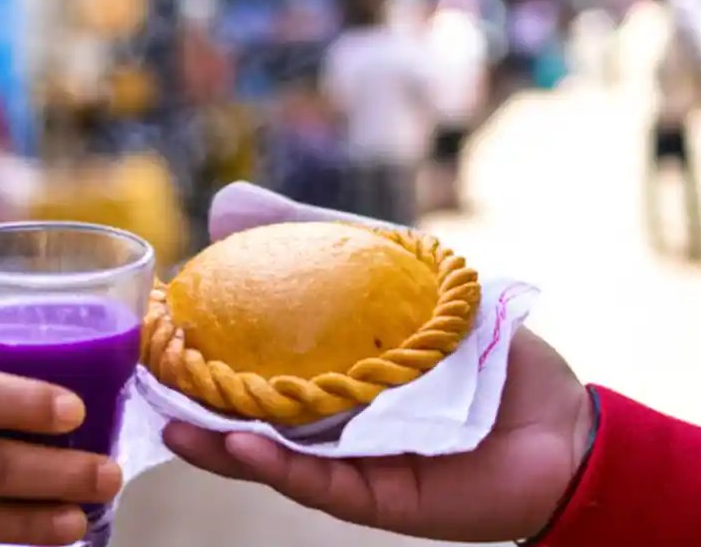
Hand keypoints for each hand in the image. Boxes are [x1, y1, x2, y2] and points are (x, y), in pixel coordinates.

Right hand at [162, 182, 594, 542]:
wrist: (560, 423)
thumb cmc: (485, 350)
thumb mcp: (404, 274)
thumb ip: (325, 237)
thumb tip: (226, 200)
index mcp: (326, 370)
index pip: (248, 358)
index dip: (199, 344)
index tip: (152, 321)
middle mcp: (325, 420)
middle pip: (243, 410)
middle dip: (190, 396)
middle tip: (140, 370)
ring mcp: (344, 463)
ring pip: (266, 453)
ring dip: (214, 438)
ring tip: (168, 416)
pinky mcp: (371, 498)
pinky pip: (314, 482)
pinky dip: (273, 465)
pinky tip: (236, 441)